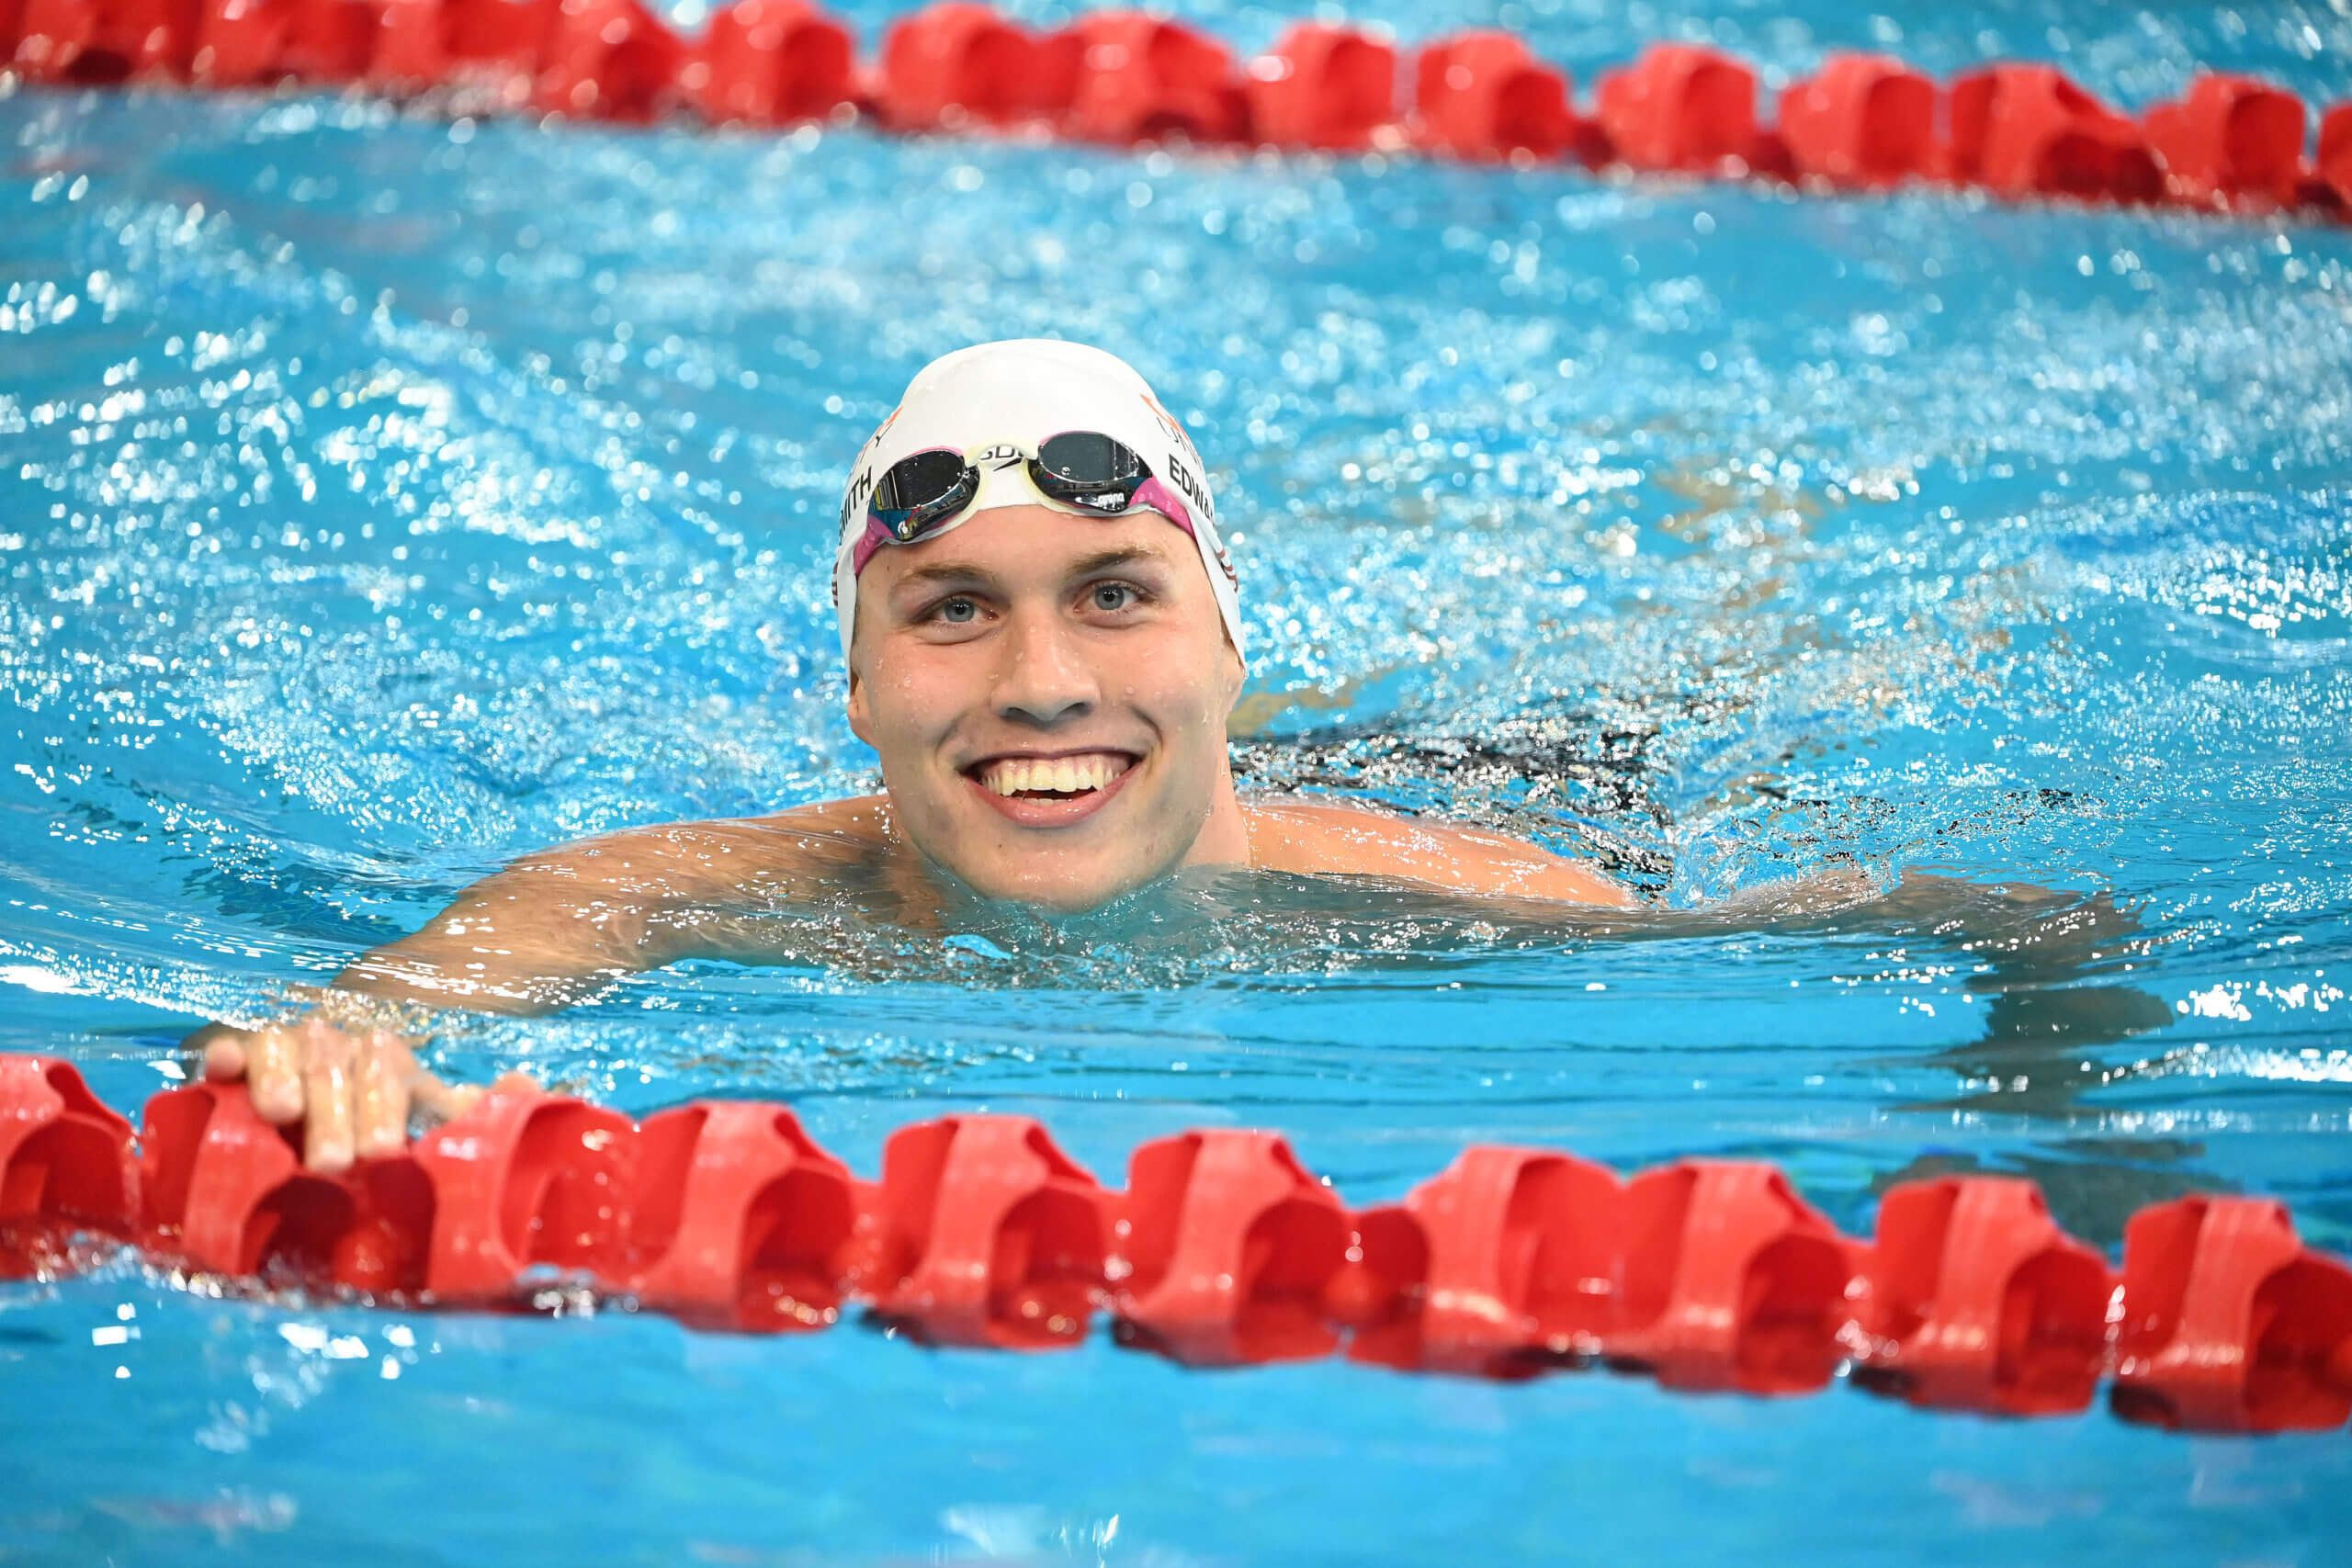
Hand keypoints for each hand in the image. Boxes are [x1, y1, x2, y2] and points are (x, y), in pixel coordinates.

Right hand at [189, 1018, 500, 1173]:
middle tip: (335, 1162)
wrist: (325, 1084)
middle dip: (336, 1113)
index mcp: (383, 1062)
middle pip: (336, 1068)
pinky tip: (222, 1066)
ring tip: (282, 1114)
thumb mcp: (423, 1114)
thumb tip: (522, 1085)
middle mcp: (335, 1046)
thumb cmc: (377, 1118)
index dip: (384, 1110)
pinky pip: (232, 1046)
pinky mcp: (237, 1055)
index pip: (386, 1073)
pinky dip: (226, 1053)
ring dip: (283, 1077)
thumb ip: (463, 1112)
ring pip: (285, 1050)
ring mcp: (285, 1048)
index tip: (382, 1152)